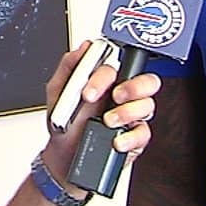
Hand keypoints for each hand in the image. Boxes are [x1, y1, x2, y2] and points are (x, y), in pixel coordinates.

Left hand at [41, 41, 160, 192]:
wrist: (63, 158)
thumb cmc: (64, 124)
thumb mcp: (58, 92)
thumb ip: (69, 67)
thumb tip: (83, 48)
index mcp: (107, 82)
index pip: (119, 65)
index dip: (106, 75)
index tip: (88, 91)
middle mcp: (123, 96)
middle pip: (148, 81)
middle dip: (133, 87)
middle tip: (114, 97)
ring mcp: (131, 117)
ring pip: (148, 106)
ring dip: (127, 113)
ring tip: (107, 122)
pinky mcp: (136, 138)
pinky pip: (144, 133)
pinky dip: (130, 138)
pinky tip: (115, 140)